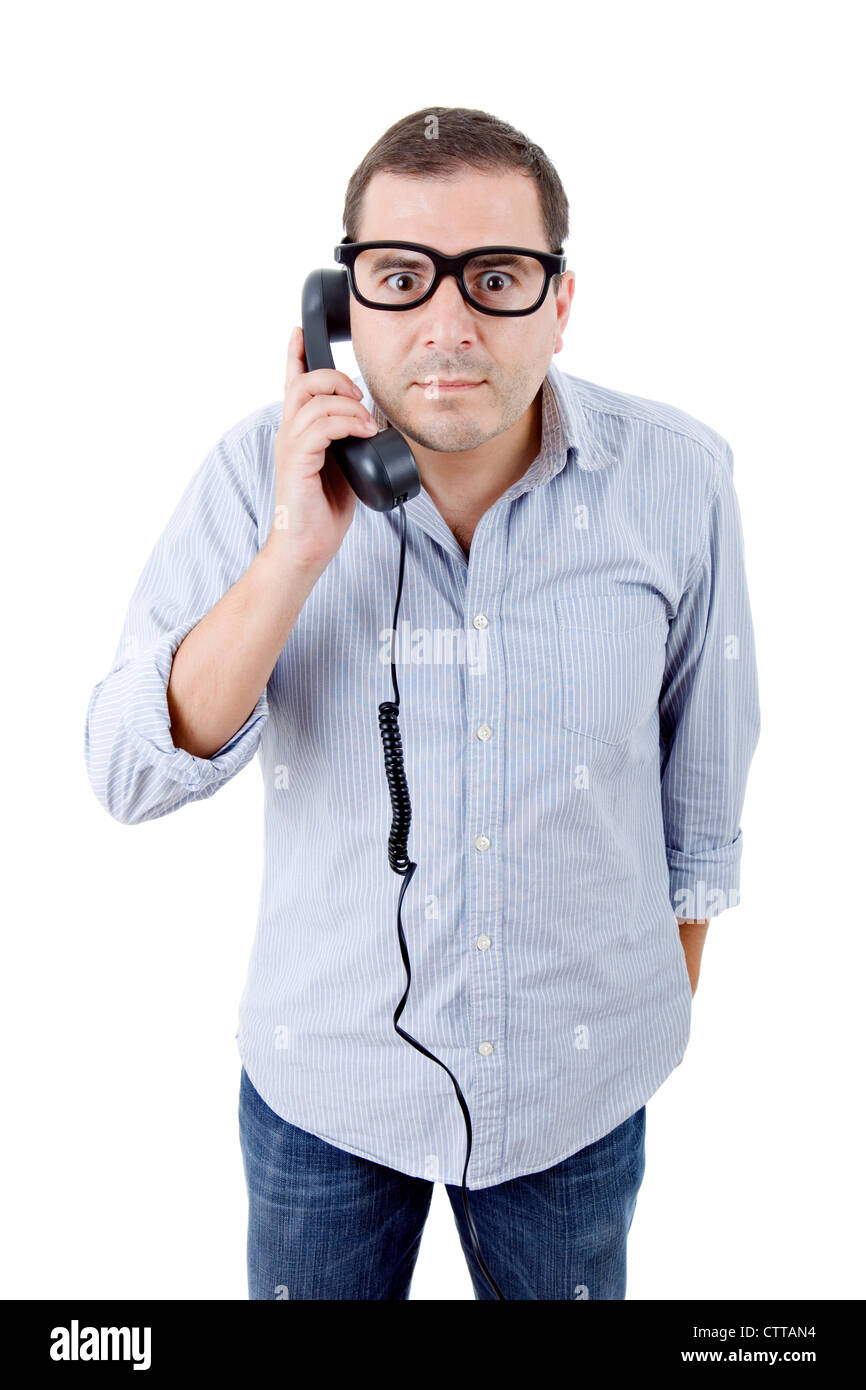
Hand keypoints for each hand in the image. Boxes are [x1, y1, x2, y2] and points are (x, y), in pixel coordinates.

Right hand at [262, 326, 380, 576]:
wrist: (307, 547)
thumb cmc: (323, 511)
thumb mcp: (345, 465)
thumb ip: (351, 439)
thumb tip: (375, 419)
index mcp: (299, 432)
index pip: (292, 384)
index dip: (295, 355)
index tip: (299, 332)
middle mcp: (289, 434)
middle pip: (303, 381)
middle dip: (335, 378)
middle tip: (360, 397)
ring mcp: (290, 447)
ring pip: (311, 398)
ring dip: (347, 404)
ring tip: (367, 423)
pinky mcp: (296, 462)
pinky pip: (319, 425)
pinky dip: (347, 422)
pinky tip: (364, 433)